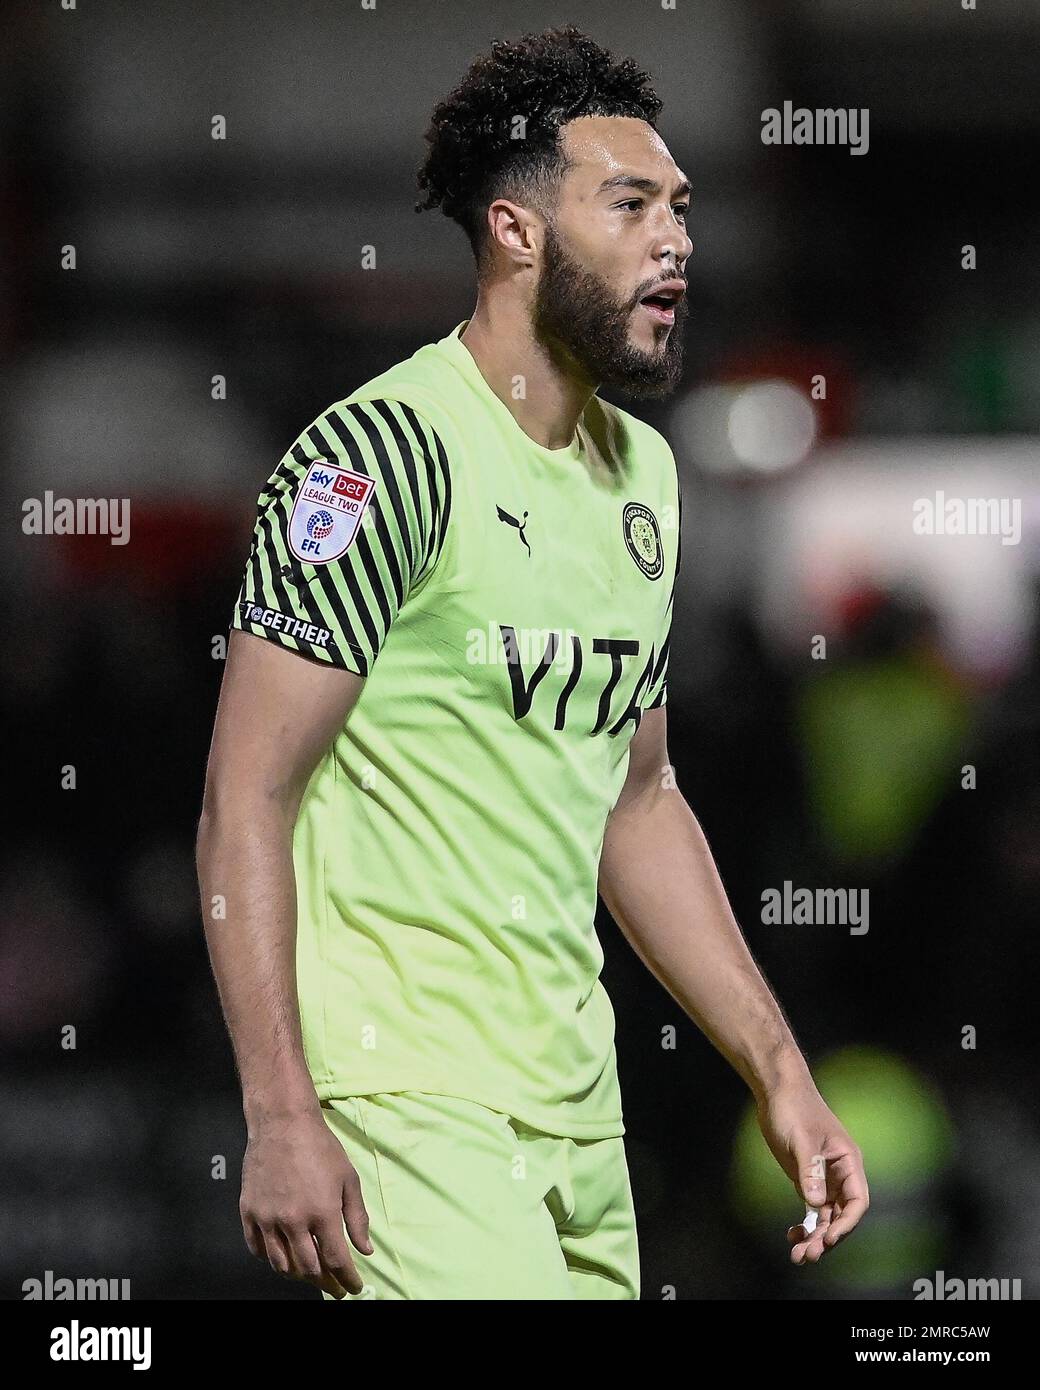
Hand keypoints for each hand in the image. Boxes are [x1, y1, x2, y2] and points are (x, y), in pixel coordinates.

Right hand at [240, 1106, 373, 1297]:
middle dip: (325, 1283)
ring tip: (311, 1274)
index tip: (353, 1289)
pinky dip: (271, 1259)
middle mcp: (294, 1221)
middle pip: (309, 1269)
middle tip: (334, 1287)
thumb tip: (365, 1250)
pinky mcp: (249, 1212)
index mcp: (322, 1212)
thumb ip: (357, 1218)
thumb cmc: (320, 1147)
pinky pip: (257, 1249)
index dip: (347, 1280)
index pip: (336, 1261)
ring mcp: (268, 1219)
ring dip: (299, 1274)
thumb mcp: (348, 1179)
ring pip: (282, 1264)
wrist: (283, 1123)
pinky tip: (283, 1257)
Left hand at [755, 1081, 868, 1264]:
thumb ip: (809, 1171)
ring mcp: (824, 1179)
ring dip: (815, 1237)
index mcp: (848, 1162)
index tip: (828, 1238)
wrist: (777, 1091)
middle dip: (827, 1238)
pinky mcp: (807, 1179)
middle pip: (841, 1215)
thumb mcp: (801, 1139)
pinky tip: (792, 1236)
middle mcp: (840, 1174)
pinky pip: (812, 1210)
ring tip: (797, 1255)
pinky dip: (805, 1225)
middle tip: (807, 1256)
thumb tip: (816, 1205)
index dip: (846, 1224)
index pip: (857, 1201)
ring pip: (826, 1217)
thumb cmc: (793, 1108)